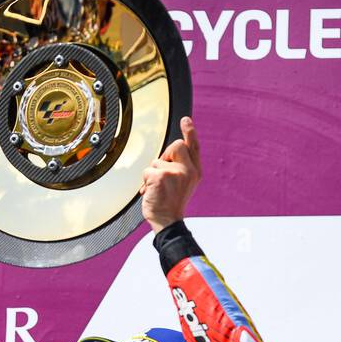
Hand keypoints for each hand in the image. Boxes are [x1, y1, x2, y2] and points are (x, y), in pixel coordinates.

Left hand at [140, 116, 201, 232]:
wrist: (168, 221)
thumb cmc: (172, 203)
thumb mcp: (183, 183)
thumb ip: (180, 167)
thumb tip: (168, 153)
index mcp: (195, 171)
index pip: (193, 146)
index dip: (189, 132)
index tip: (186, 119)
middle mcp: (189, 170)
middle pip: (175, 146)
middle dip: (165, 156)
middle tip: (163, 175)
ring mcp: (176, 173)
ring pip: (157, 160)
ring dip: (153, 174)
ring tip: (158, 189)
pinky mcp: (161, 177)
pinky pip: (147, 170)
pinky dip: (145, 182)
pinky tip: (151, 192)